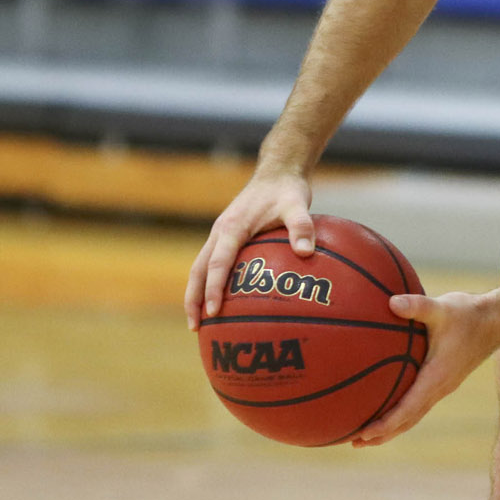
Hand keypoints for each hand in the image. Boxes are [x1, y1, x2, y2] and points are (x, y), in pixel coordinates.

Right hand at [184, 169, 314, 329]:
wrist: (277, 172)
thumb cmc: (287, 190)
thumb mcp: (298, 205)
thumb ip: (302, 227)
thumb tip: (306, 253)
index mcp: (232, 228)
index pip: (217, 264)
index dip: (213, 289)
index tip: (212, 313)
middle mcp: (220, 232)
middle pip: (198, 270)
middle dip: (192, 299)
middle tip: (194, 328)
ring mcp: (220, 234)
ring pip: (199, 268)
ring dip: (195, 294)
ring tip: (198, 323)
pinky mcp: (226, 237)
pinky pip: (211, 263)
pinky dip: (208, 283)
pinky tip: (220, 303)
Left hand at [351, 291, 499, 445]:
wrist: (497, 320)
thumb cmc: (468, 313)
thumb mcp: (442, 307)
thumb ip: (417, 306)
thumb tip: (391, 302)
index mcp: (437, 377)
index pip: (408, 408)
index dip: (385, 424)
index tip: (364, 433)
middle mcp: (440, 387)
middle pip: (408, 421)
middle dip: (382, 434)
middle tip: (355, 442)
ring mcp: (442, 386)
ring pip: (413, 416)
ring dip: (390, 428)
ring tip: (365, 435)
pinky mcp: (443, 380)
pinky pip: (418, 404)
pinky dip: (400, 413)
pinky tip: (386, 404)